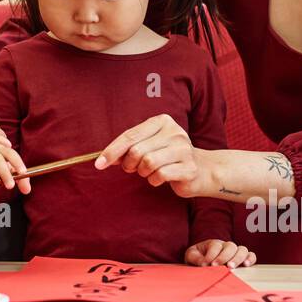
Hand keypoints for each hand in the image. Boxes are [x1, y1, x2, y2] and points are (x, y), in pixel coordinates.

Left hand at [94, 114, 212, 197]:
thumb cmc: (168, 156)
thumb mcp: (149, 145)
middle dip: (129, 164)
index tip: (99, 164)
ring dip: (143, 172)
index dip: (112, 150)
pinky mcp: (189, 168)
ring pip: (148, 163)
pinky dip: (154, 180)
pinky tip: (160, 178)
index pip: (130, 135)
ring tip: (149, 172)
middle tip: (133, 169)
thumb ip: (129, 148)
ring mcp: (184, 149)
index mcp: (162, 121)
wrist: (202, 169)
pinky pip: (160, 176)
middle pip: (137, 151)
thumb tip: (104, 158)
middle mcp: (174, 132)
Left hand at [185, 239, 256, 268]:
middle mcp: (226, 246)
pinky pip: (251, 255)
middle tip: (217, 266)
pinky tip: (246, 265)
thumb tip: (203, 263)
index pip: (216, 246)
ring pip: (242, 249)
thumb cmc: (198, 258)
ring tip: (231, 267)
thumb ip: (195, 258)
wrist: (202, 261)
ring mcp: (235, 252)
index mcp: (213, 243)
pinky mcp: (242, 259)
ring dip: (238, 258)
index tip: (205, 264)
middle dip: (224, 256)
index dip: (211, 254)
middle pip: (230, 246)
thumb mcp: (191, 256)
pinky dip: (250, 259)